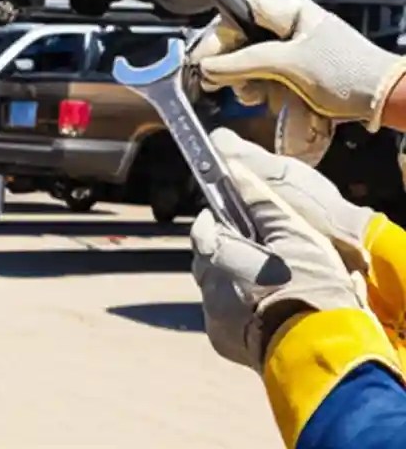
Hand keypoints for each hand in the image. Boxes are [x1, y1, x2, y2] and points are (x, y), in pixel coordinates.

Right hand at [189, 0, 405, 130]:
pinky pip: (264, 75)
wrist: (382, 97)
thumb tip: (207, 66)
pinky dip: (258, 87)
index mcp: (289, 10)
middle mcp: (287, 25)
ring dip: (243, 79)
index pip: (237, 7)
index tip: (203, 56)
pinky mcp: (294, 69)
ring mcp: (290, 48)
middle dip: (229, 61)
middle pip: (239, 37)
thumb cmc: (347, 72)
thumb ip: (243, 63)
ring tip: (250, 94)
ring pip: (248, 59)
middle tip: (215, 81)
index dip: (216, 31)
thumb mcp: (288, 65)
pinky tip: (262, 98)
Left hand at [191, 128, 365, 370]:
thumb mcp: (294, 233)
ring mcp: (212, 316)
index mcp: (217, 254)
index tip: (240, 221)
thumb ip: (260, 201)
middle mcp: (206, 285)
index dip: (219, 221)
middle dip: (228, 253)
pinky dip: (241, 310)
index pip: (203, 228)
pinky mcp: (222, 341)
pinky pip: (225, 317)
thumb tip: (234, 170)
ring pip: (216, 289)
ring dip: (236, 283)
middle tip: (263, 255)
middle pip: (208, 259)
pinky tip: (269, 309)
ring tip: (272, 285)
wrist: (316, 348)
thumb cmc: (307, 286)